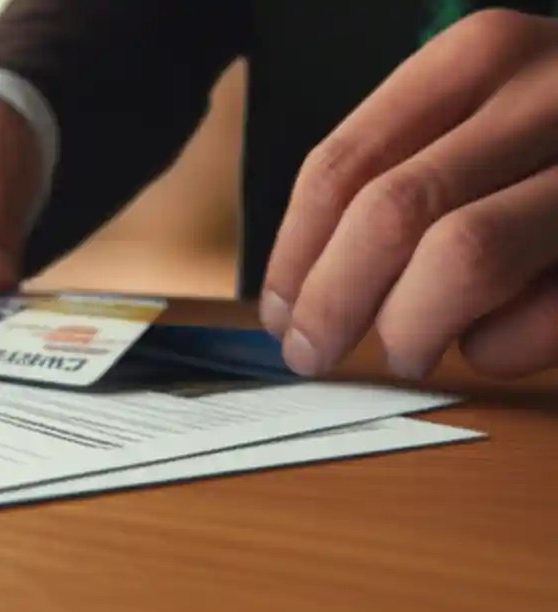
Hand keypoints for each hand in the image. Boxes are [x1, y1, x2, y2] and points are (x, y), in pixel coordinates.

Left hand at [262, 9, 557, 379]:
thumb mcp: (482, 124)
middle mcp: (546, 91)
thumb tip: (299, 292)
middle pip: (389, 213)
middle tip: (312, 354)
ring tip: (408, 351)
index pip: (342, 165)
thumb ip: (401, 176)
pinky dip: (501, 348)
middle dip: (332, 301)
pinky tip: (492, 343)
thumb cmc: (553, 149)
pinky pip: (544, 313)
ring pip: (463, 257)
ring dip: (411, 325)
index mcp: (479, 58)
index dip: (296, 255)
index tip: (279, 311)